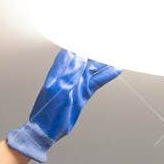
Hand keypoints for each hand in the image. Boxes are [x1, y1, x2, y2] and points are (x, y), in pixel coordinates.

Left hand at [6, 49, 120, 162]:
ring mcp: (77, 84)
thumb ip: (70, 73)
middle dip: (96, 48)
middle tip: (110, 40)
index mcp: (59, 71)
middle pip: (86, 57)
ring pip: (94, 68)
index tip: (93, 32)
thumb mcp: (59, 90)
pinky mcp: (83, 93)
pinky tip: (116, 69)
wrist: (46, 130)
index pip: (72, 50)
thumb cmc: (47, 112)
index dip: (82, 42)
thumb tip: (80, 56)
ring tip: (117, 52)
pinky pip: (97, 81)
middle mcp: (69, 75)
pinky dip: (106, 75)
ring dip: (104, 61)